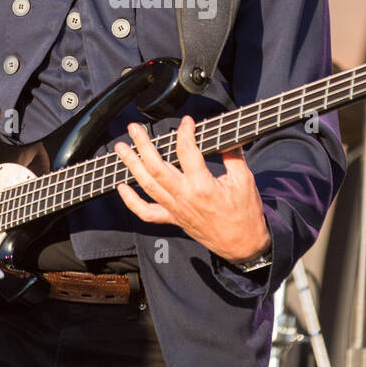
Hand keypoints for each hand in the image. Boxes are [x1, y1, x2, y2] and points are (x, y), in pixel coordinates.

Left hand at [114, 116, 270, 263]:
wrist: (242, 244)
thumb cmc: (244, 213)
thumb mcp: (244, 180)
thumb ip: (233, 155)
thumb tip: (229, 134)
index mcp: (202, 186)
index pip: (187, 152)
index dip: (184, 133)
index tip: (186, 122)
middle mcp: (184, 197)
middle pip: (156, 168)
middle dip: (143, 145)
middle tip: (134, 128)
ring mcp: (176, 209)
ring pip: (148, 185)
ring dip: (131, 165)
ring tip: (121, 148)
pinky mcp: (173, 219)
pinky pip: (147, 212)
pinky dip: (131, 201)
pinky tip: (121, 187)